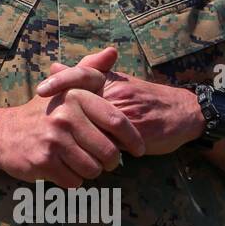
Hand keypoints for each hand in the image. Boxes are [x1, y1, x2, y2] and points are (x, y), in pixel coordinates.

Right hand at [0, 78, 144, 188]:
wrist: (2, 132)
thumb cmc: (43, 112)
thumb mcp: (65, 86)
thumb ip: (90, 69)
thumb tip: (113, 51)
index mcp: (75, 97)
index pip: (117, 122)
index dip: (133, 139)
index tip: (139, 150)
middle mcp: (65, 116)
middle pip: (108, 152)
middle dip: (110, 161)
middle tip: (104, 160)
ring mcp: (53, 140)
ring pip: (93, 170)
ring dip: (90, 171)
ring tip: (80, 161)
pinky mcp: (44, 161)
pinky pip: (75, 181)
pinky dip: (72, 180)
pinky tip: (62, 168)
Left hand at [35, 46, 204, 155]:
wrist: (183, 113)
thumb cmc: (144, 98)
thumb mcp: (118, 82)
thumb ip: (87, 75)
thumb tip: (55, 66)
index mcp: (112, 80)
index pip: (83, 73)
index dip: (61, 80)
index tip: (41, 90)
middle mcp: (118, 93)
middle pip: (83, 102)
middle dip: (62, 115)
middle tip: (44, 128)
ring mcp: (128, 113)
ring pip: (96, 126)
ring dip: (79, 139)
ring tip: (61, 148)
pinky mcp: (138, 133)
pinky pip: (112, 144)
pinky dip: (98, 152)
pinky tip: (84, 159)